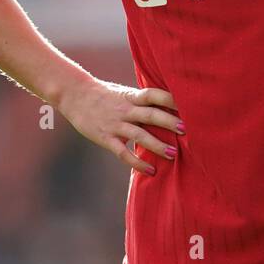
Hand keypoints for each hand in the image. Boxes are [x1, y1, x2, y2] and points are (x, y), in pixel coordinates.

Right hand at [58, 78, 182, 174]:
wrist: (74, 95)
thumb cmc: (104, 94)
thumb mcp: (125, 93)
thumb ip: (143, 101)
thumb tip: (168, 106)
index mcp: (132, 96)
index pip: (154, 95)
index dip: (171, 99)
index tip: (189, 104)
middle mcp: (125, 109)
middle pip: (151, 114)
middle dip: (170, 122)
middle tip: (188, 130)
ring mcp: (115, 124)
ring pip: (139, 135)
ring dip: (157, 145)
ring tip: (173, 154)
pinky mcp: (105, 137)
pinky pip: (122, 152)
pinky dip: (136, 162)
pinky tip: (150, 170)